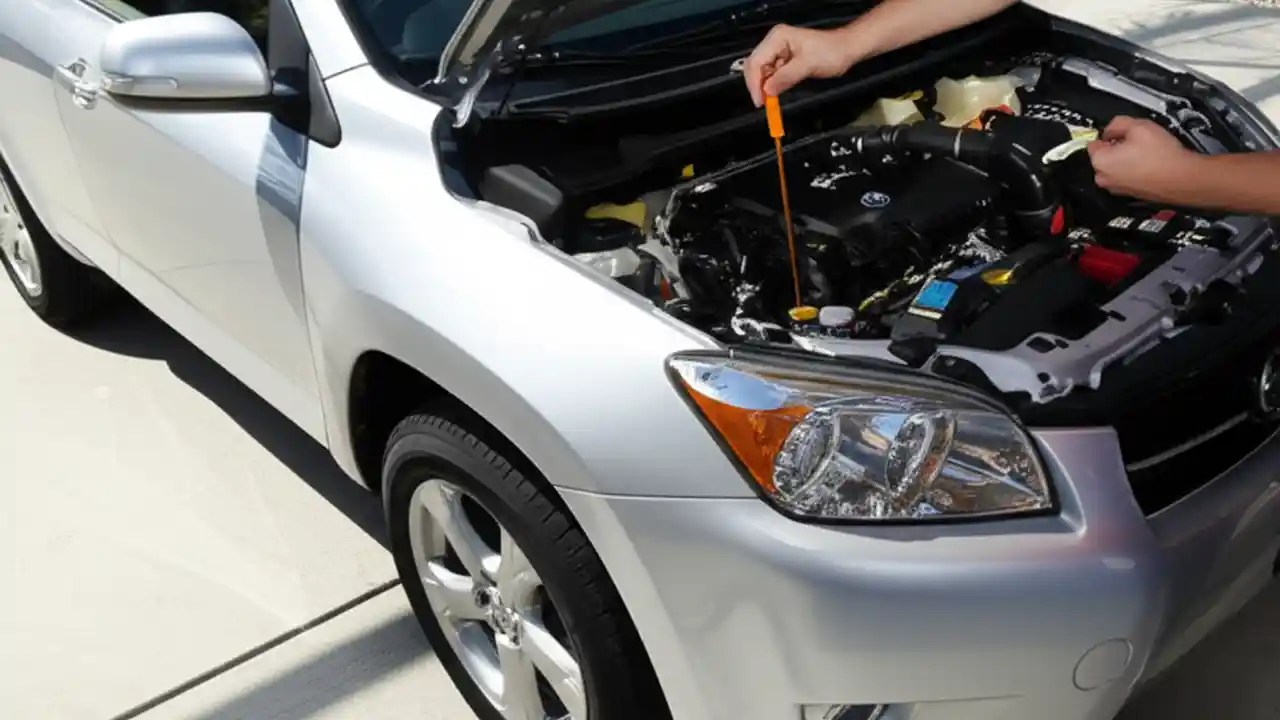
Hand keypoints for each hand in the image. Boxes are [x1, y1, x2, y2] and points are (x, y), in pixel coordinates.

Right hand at [743, 24, 861, 106]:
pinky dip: (771, 86)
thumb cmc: (831, 52)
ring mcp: (777, 50)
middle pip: (754, 66)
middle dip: (757, 85)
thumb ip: (786, 77)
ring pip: (760, 72)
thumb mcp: (808, 65)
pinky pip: (770, 75)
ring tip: (770, 100)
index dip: (755, 83)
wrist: (846, 50)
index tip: (760, 102)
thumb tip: (767, 90)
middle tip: (763, 104)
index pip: (756, 62)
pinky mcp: (782, 60)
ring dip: (764, 87)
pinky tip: (775, 93)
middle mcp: (774, 42)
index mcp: (777, 37)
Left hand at [1087, 116, 1202, 202]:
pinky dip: (1135, 171)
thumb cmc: (1162, 156)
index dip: (1109, 135)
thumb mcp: (1138, 125)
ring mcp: (1116, 189)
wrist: (1183, 179)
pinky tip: (1150, 164)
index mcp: (1100, 162)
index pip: (1093, 143)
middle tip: (1137, 142)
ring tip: (1146, 154)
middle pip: (1104, 156)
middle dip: (1116, 147)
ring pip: (1116, 167)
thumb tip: (1111, 129)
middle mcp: (1104, 179)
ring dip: (1126, 159)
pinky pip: (1127, 177)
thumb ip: (1117, 123)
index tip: (1120, 133)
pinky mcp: (1130, 194)